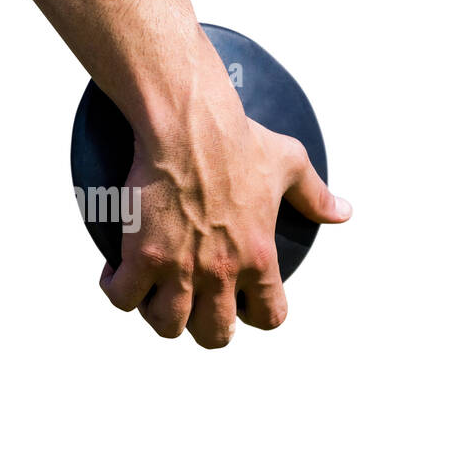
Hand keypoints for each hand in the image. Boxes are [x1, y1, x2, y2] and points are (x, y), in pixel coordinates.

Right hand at [99, 79, 350, 347]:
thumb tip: (342, 212)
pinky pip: (123, 298)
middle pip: (214, 335)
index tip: (242, 304)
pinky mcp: (141, 256)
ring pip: (167, 326)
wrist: (187, 123)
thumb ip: (315, 195)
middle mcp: (221, 271)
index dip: (256, 316)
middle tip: (191, 306)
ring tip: (152, 293)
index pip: (269, 316)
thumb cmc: (236, 138)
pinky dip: (117, 290)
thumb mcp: (289, 164)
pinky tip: (117, 274)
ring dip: (159, 314)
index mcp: (258, 257)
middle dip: (204, 328)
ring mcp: (179, 268)